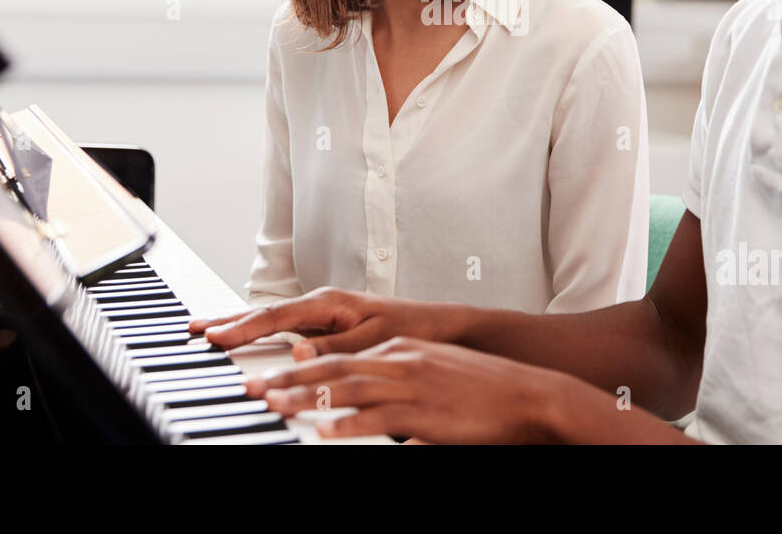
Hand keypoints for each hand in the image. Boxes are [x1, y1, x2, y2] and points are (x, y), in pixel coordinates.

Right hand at [187, 287, 464, 360]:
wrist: (437, 326)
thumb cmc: (410, 328)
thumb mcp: (374, 340)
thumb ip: (335, 347)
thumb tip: (298, 353)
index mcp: (329, 302)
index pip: (276, 316)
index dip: (243, 328)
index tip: (214, 337)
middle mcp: (320, 304)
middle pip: (264, 312)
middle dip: (227, 320)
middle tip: (192, 328)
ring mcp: (320, 314)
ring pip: (270, 320)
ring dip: (238, 325)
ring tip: (205, 331)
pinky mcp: (324, 326)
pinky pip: (282, 329)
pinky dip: (257, 333)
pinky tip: (242, 339)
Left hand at [249, 336, 569, 442]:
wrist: (528, 394)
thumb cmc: (484, 392)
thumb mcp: (435, 375)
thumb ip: (399, 381)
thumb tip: (367, 399)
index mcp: (401, 350)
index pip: (340, 355)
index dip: (301, 364)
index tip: (268, 373)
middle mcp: (402, 359)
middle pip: (333, 367)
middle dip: (289, 377)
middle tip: (253, 386)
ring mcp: (413, 382)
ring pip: (347, 387)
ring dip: (306, 397)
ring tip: (273, 404)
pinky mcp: (425, 409)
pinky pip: (378, 417)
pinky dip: (347, 423)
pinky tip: (324, 430)